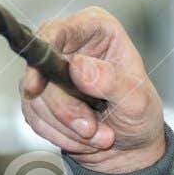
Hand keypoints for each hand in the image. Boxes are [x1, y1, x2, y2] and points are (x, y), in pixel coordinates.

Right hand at [19, 6, 165, 174]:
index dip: (43, 53)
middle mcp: (69, 44)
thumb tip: (79, 67)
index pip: (58, 29)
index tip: (37, 85)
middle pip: (41, 70)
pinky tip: (81, 139)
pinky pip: (34, 116)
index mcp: (96, 29)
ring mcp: (50, 72)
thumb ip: (111, 81)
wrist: (131, 145)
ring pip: (35, 97)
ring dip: (65, 126)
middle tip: (90, 129)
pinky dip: (58, 134)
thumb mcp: (137, 100)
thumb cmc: (139, 114)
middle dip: (64, 108)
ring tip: (97, 136)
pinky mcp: (40, 97)